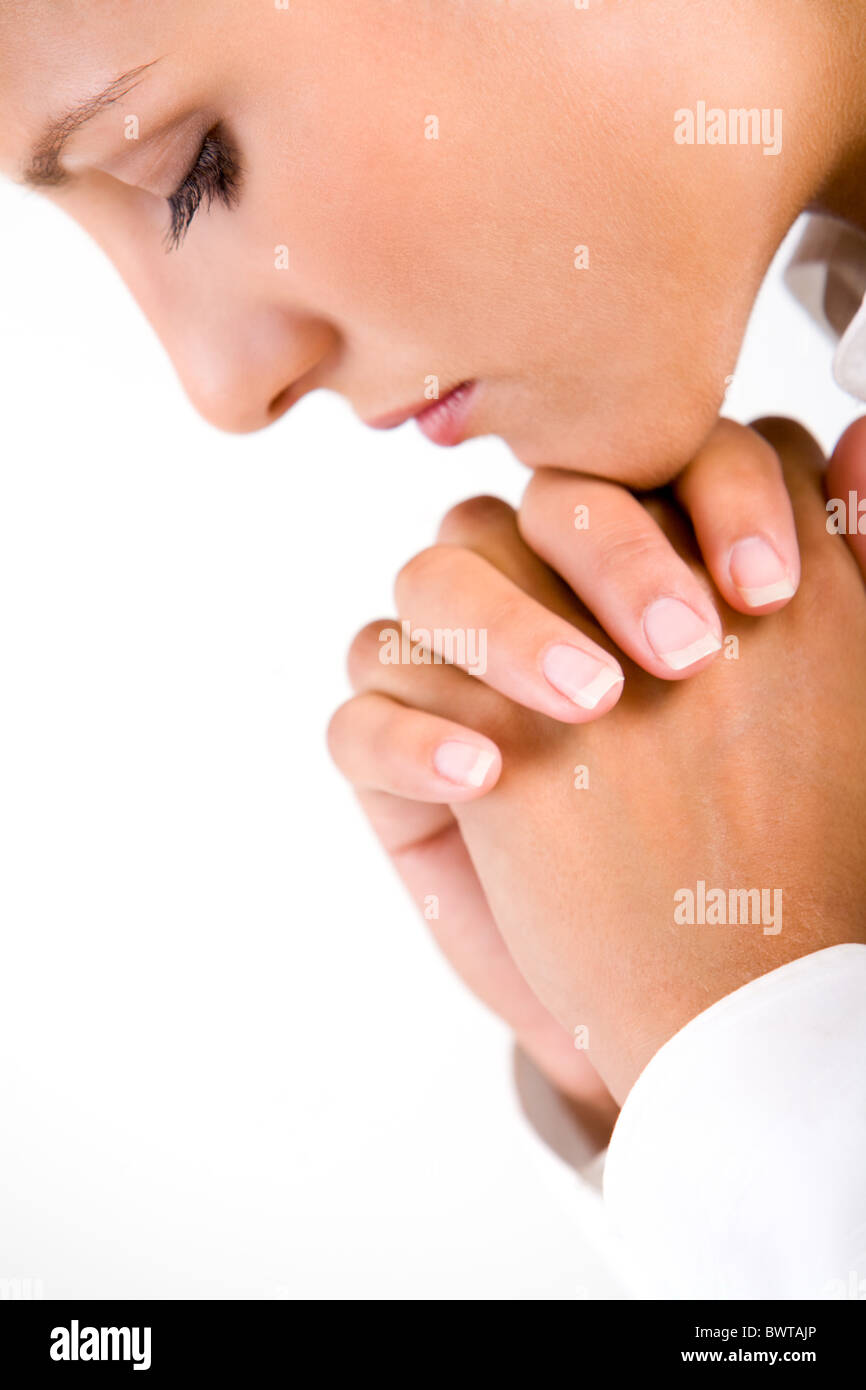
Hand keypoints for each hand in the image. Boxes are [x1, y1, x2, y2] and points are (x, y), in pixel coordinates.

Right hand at [335, 418, 865, 1103]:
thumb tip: (865, 434)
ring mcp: (457, 674)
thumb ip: (845, 573)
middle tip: (689, 651)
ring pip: (429, 585)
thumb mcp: (819, 704)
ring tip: (588, 709)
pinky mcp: (394, 761)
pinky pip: (358, 719)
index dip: (706, 492)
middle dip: (609, 552)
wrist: (701, 1000)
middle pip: (529, 507)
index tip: (774, 585)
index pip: (647, 463)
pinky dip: (411, 735)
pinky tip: (483, 777)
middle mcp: (538, 596)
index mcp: (636, 562)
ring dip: (505, 629)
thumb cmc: (756, 847)